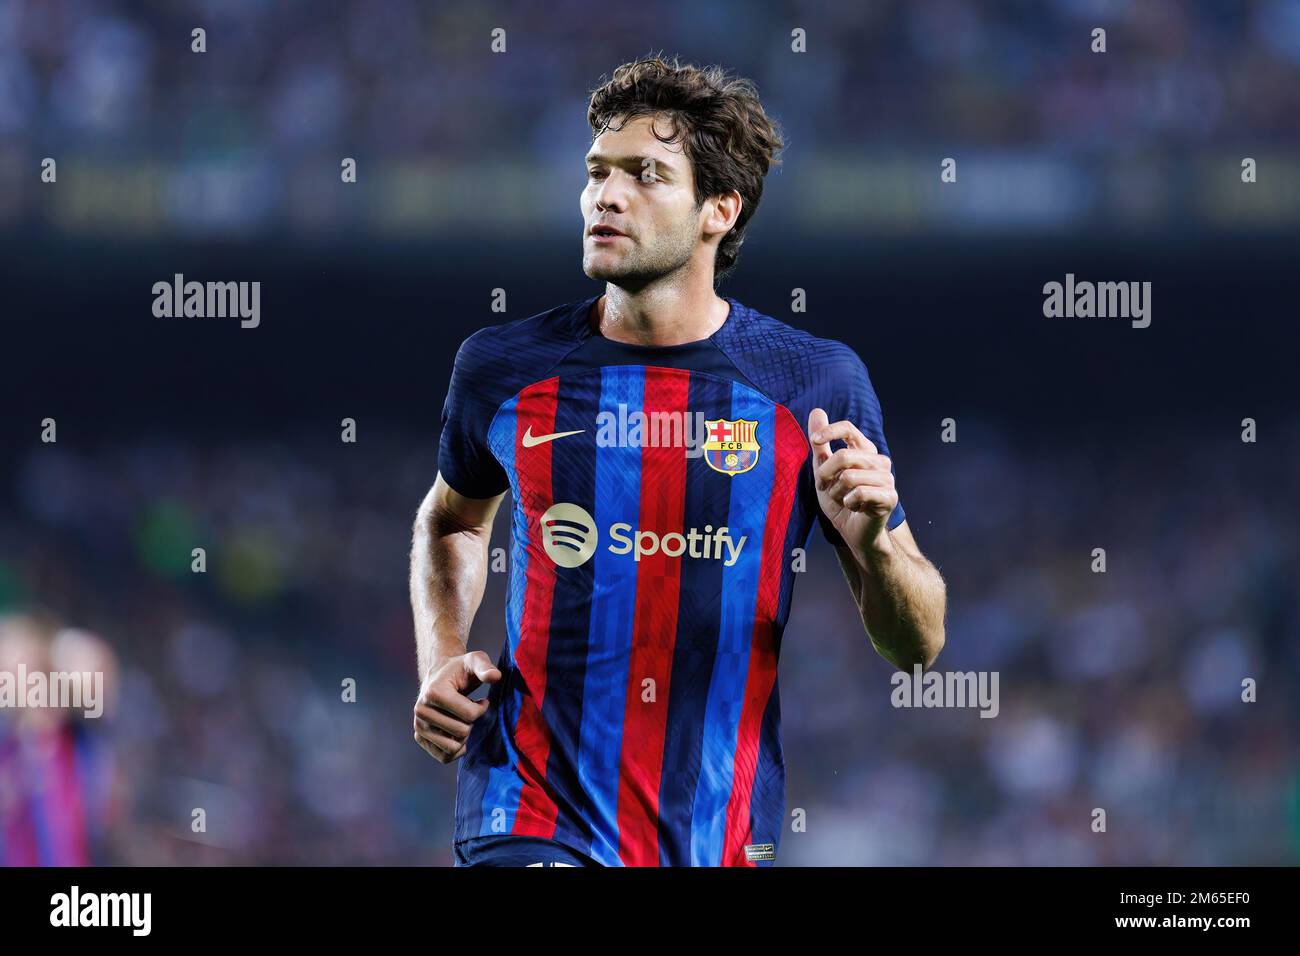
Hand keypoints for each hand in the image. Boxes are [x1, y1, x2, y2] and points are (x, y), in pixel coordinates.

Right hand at [412, 651, 501, 763]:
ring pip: (452, 748)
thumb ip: (485, 667)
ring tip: (461, 720)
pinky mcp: (419, 736)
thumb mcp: (475, 661)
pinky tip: (458, 735)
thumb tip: (495, 677)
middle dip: (471, 723)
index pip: (469, 715)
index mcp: (434, 692)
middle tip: (468, 710)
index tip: (480, 700)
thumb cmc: (460, 669)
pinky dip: (456, 749)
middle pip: (461, 732)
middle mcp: (421, 710)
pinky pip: (443, 757)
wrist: (440, 675)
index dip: (481, 709)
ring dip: (463, 737)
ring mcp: (418, 725)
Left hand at [808, 407, 897, 556]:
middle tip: (824, 488)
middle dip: (825, 474)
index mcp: (865, 451)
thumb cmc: (840, 501)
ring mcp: (887, 478)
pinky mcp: (890, 497)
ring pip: (849, 476)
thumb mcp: (824, 471)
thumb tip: (816, 411)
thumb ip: (820, 444)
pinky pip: (859, 492)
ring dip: (836, 492)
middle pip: (844, 456)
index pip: (848, 428)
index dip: (830, 431)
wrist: (853, 532)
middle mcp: (879, 461)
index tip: (815, 440)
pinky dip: (848, 502)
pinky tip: (854, 507)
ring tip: (842, 500)